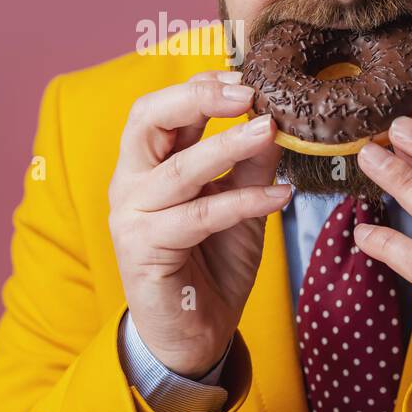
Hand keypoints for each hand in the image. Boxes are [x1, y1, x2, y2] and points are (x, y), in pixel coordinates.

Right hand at [108, 70, 290, 376]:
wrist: (194, 334)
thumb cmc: (211, 262)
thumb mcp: (240, 204)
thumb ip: (249, 164)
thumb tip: (274, 119)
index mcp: (147, 162)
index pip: (162, 106)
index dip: (201, 84)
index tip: (247, 77)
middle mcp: (130, 181)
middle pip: (148, 119)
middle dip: (198, 97)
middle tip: (248, 91)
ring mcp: (132, 215)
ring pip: (179, 169)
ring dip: (228, 145)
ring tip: (271, 130)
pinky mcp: (144, 249)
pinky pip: (199, 216)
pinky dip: (243, 202)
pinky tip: (280, 195)